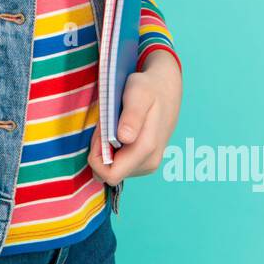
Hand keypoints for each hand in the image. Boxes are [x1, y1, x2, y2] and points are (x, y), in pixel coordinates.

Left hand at [87, 51, 182, 186]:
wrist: (166, 90)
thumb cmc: (148, 89)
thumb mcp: (138, 94)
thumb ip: (132, 116)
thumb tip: (125, 138)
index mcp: (146, 149)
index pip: (110, 175)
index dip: (97, 157)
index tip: (100, 134)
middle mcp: (149, 163)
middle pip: (109, 173)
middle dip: (100, 152)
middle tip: (105, 126)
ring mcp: (148, 165)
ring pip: (114, 170)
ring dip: (106, 150)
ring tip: (113, 126)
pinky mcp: (146, 163)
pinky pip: (120, 165)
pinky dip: (113, 151)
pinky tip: (118, 132)